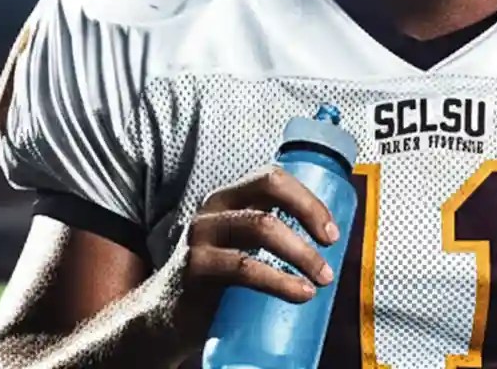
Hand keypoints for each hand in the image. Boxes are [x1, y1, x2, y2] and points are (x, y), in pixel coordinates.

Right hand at [157, 165, 339, 348]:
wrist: (164, 319)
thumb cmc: (215, 282)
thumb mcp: (241, 249)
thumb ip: (272, 239)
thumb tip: (329, 248)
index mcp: (229, 199)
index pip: (273, 178)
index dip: (308, 198)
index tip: (331, 231)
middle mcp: (213, 208)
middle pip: (269, 187)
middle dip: (308, 211)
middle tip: (331, 245)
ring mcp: (201, 235)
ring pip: (262, 226)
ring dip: (301, 252)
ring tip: (321, 279)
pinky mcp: (195, 267)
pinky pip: (245, 267)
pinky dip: (280, 281)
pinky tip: (300, 293)